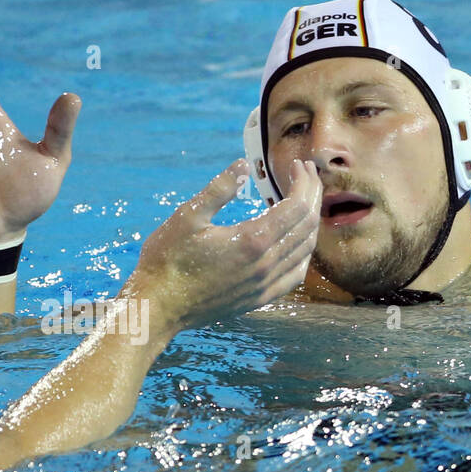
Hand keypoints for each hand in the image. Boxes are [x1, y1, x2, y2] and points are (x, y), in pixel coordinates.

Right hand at [128, 158, 321, 331]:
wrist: (158, 306)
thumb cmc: (167, 260)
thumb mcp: (188, 216)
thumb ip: (219, 189)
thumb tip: (244, 165)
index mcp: (252, 240)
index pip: (297, 206)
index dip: (303, 182)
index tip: (298, 165)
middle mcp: (265, 264)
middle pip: (307, 225)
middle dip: (312, 195)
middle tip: (305, 174)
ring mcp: (264, 285)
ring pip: (305, 250)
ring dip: (310, 222)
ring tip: (304, 202)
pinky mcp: (259, 299)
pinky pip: (294, 275)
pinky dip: (303, 253)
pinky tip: (297, 243)